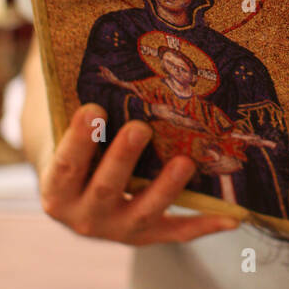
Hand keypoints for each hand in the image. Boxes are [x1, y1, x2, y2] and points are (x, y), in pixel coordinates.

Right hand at [39, 103, 238, 244]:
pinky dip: (203, 226)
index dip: (78, 139)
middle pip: (105, 189)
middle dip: (122, 158)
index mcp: (57, 191)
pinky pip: (176, 232)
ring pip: (144, 213)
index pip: (66, 165)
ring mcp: (117, 230)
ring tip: (185, 162)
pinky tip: (232, 218)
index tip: (93, 107)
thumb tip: (93, 52)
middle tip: (140, 128)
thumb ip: (82, 112)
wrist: (78, 197)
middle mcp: (84, 217)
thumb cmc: (79, 151)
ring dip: (165, 189)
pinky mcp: (147, 236)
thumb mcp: (68, 136)